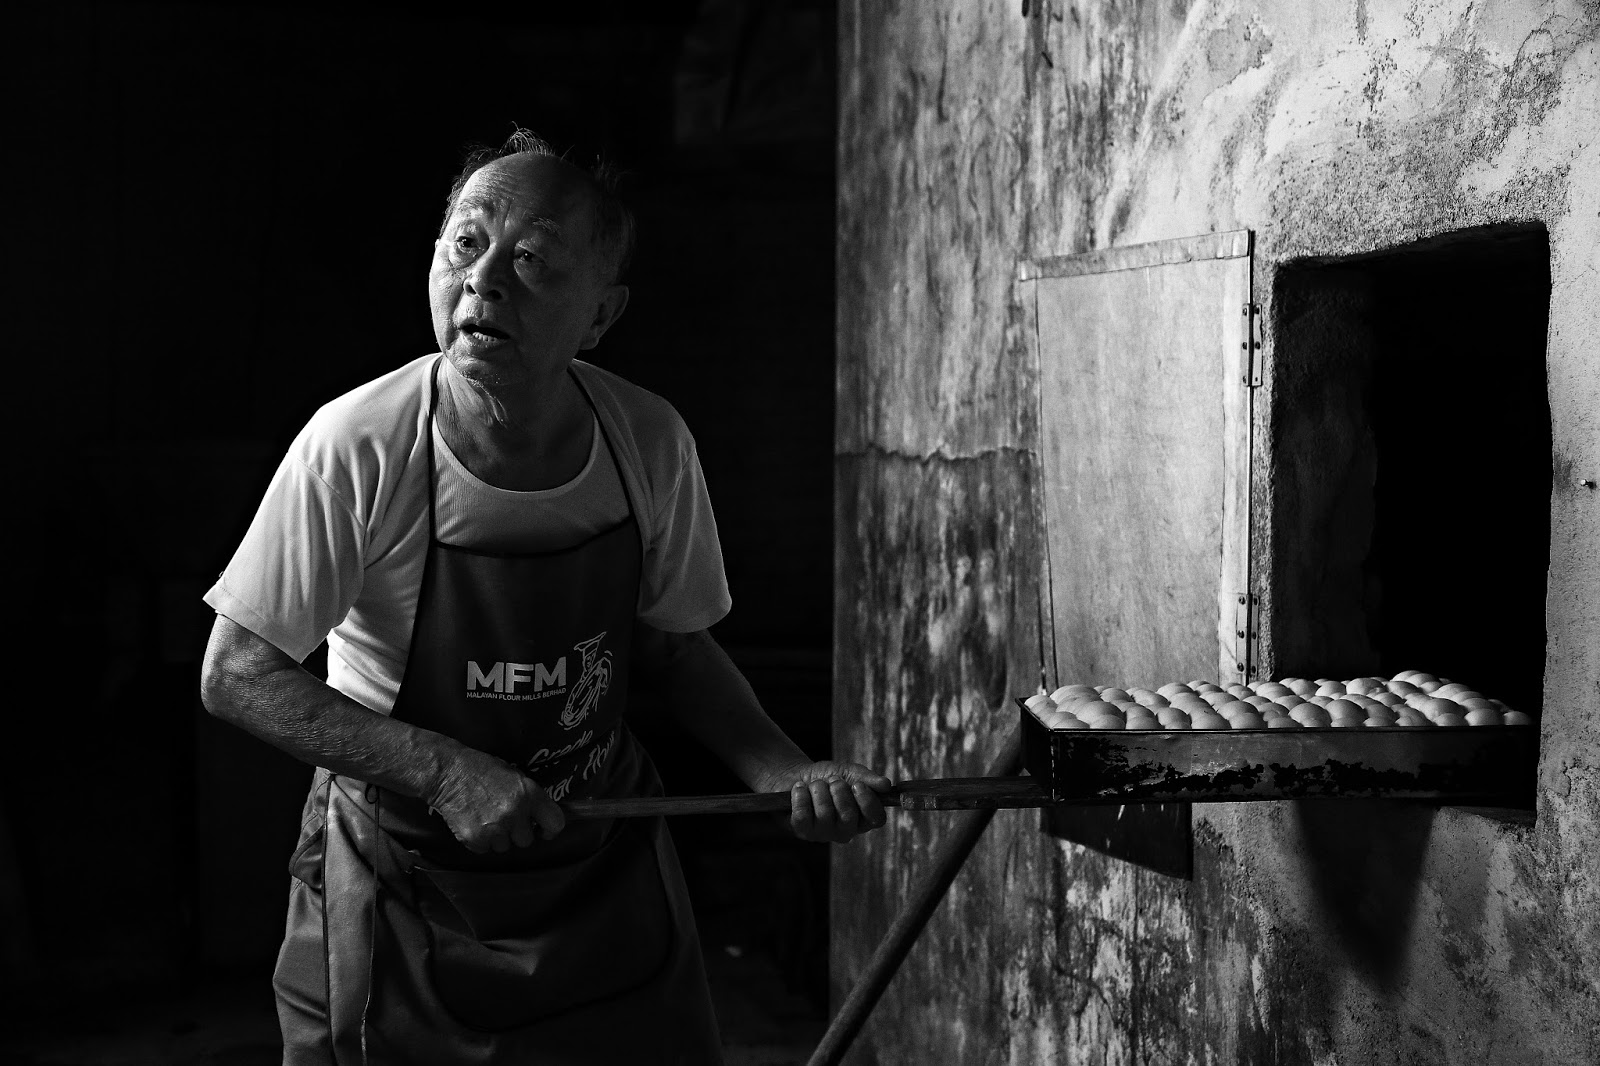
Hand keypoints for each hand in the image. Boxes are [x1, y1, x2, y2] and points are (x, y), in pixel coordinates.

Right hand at [426, 746, 564, 852]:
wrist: (448, 773)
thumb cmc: (481, 770)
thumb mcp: (515, 775)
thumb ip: (530, 796)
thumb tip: (542, 815)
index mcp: (529, 794)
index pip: (555, 823)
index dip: (550, 829)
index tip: (543, 831)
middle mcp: (515, 813)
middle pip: (527, 841)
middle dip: (517, 833)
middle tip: (505, 819)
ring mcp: (495, 828)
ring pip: (505, 847)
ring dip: (498, 837)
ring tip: (487, 818)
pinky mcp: (475, 839)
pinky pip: (485, 850)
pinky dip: (480, 841)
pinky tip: (474, 822)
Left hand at [779, 762, 893, 842]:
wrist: (797, 776)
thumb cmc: (827, 777)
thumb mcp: (849, 772)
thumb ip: (867, 778)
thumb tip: (886, 785)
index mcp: (862, 817)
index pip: (876, 819)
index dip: (867, 802)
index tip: (857, 785)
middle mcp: (845, 831)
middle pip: (849, 817)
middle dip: (839, 792)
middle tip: (832, 780)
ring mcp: (824, 834)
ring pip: (824, 815)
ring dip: (819, 791)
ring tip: (815, 784)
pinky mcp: (803, 832)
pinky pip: (803, 816)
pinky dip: (801, 796)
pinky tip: (800, 789)